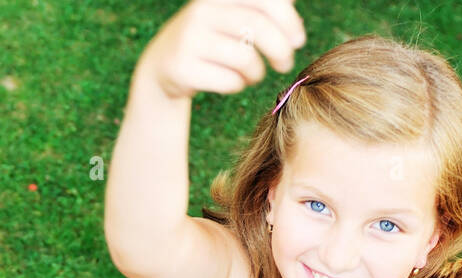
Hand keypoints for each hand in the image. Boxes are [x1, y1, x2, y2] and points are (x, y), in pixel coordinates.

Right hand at [141, 0, 306, 100]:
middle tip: (285, 64)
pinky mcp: (183, 67)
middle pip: (257, 27)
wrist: (162, 65)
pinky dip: (239, 85)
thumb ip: (260, 8)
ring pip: (244, 58)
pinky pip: (228, 80)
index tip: (299, 41)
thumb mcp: (230, 15)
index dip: (288, 21)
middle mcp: (202, 11)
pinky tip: (235, 82)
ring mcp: (190, 38)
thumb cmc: (209, 39)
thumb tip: (293, 4)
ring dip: (257, 72)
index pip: (264, 1)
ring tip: (254, 75)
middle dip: (279, 49)